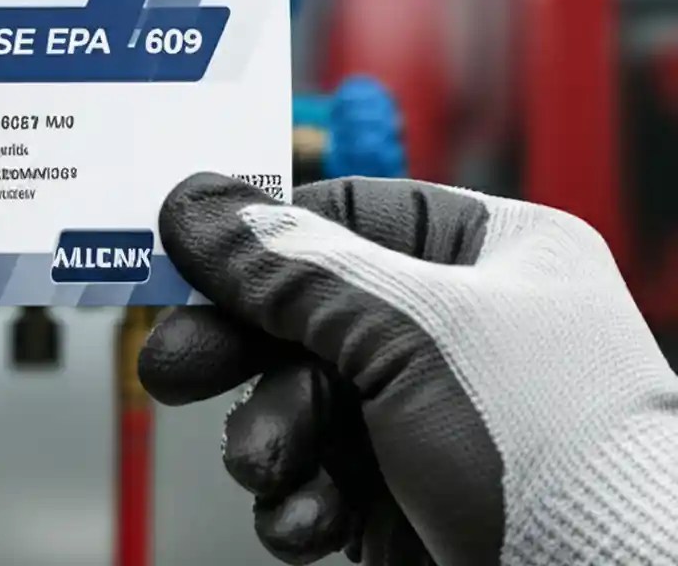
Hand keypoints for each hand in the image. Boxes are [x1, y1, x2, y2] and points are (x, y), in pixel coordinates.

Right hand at [141, 173, 677, 564]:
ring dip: (268, 441)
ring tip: (269, 468)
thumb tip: (199, 204)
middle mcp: (454, 332)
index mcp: (486, 258)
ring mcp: (424, 418)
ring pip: (296, 405)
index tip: (184, 264)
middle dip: (237, 354)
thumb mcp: (416, 332)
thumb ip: (296, 267)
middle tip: (171, 369)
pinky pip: (314, 480)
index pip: (342, 219)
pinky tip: (310, 523)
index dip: (258, 245)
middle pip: (303, 318)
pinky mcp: (400, 498)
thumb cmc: (556, 451)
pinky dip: (297, 504)